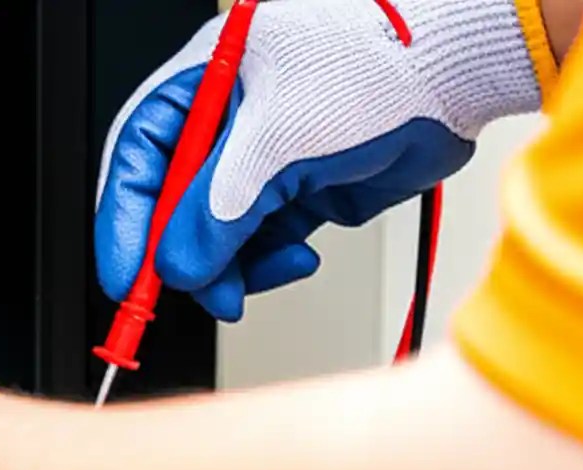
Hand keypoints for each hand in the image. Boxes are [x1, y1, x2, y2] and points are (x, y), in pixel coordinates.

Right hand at [95, 0, 542, 320]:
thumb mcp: (275, 142)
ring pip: (221, 234)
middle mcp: (226, 122)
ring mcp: (266, 158)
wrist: (457, 72)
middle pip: (176, 205)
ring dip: (232, 267)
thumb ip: (215, 214)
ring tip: (249, 283)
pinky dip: (272, 262)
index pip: (140, 158)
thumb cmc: (373, 62)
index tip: (125, 277)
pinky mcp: (302, 188)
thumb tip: (178, 268)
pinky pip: (265, 242)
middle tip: (194, 294)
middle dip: (185, 256)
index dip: (125, 222)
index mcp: (201, 84)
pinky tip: (296, 258)